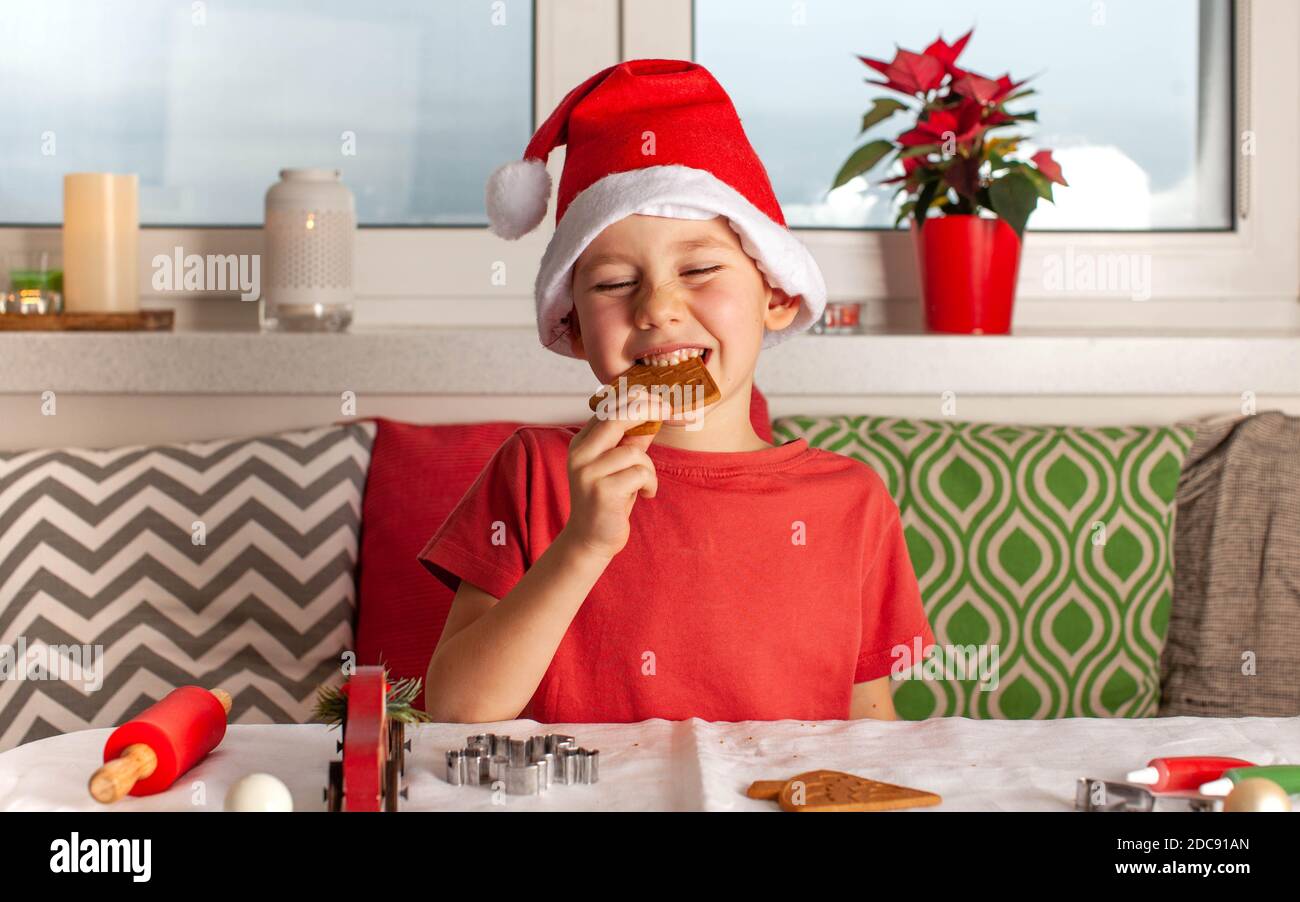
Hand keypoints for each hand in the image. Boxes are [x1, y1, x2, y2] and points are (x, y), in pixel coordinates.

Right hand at [561, 390, 658, 559]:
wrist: (590, 539)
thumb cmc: (610, 499)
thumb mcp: (621, 465)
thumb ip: (633, 440)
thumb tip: (654, 411)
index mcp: (582, 442)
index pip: (609, 408)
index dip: (638, 398)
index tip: (661, 399)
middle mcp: (580, 453)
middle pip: (616, 417)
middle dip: (648, 410)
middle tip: (669, 410)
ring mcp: (588, 472)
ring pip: (634, 452)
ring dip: (649, 469)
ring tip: (644, 485)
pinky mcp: (601, 491)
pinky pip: (640, 474)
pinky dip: (649, 484)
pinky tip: (644, 496)